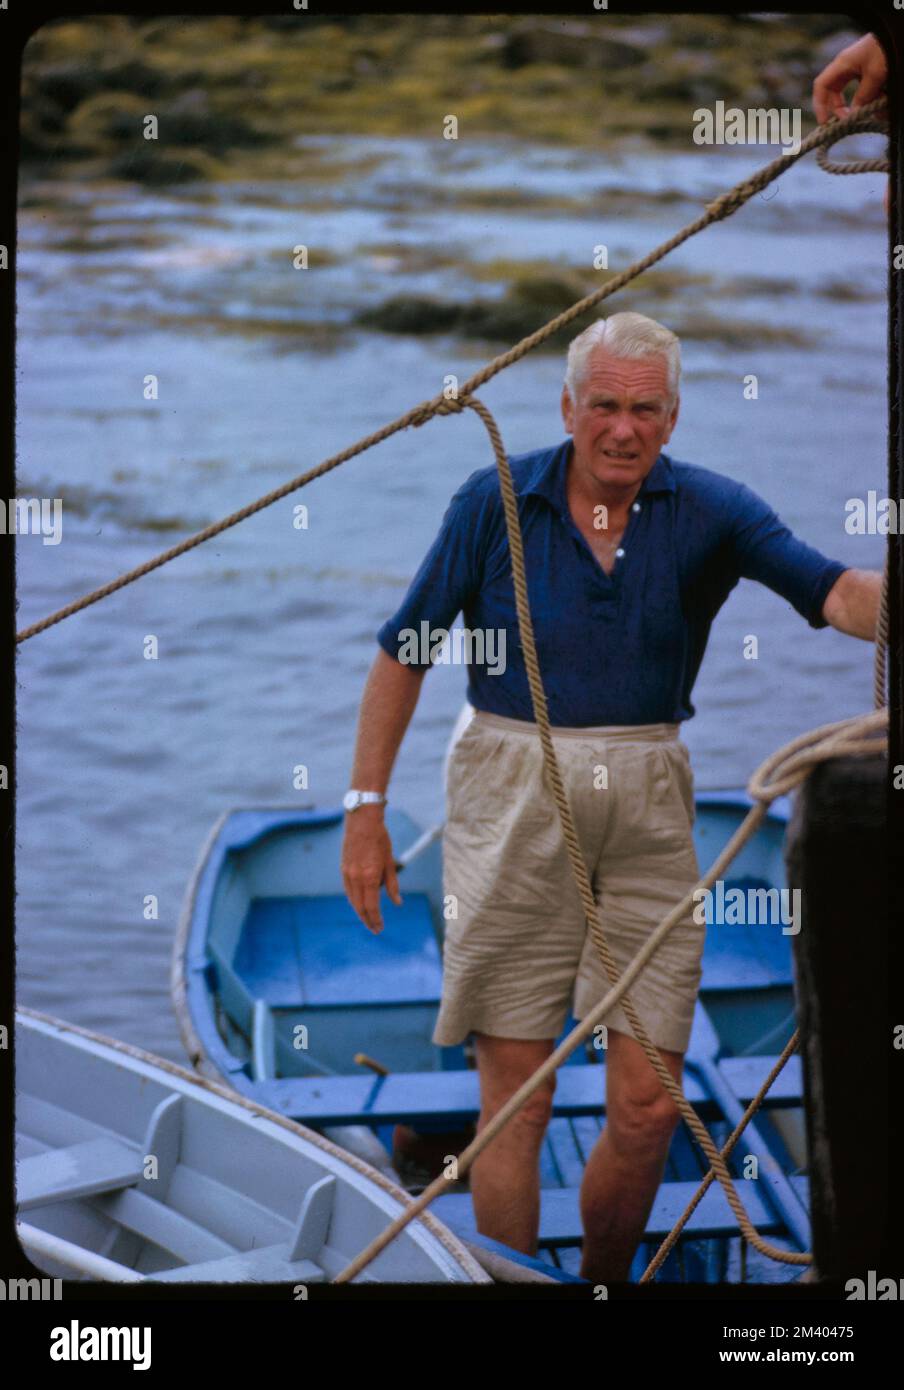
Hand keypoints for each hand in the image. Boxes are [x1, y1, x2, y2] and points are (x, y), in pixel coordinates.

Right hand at [341, 808, 401, 934]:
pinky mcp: (343, 868)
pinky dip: (354, 899)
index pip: (372, 906)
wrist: (362, 820)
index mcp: (370, 876)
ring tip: (368, 919)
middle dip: (367, 919)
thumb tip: (397, 903)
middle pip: (360, 906)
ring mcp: (347, 873)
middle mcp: (356, 877)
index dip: (376, 919)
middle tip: (375, 929)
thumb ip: (392, 884)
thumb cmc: (380, 839)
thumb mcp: (390, 861)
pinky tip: (360, 903)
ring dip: (360, 911)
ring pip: (352, 899)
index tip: (380, 928)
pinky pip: (348, 889)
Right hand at [813, 32, 886, 123]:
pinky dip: (871, 98)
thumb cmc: (885, 49)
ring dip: (861, 104)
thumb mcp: (875, 75)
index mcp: (842, 64)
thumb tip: (853, 114)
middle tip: (849, 120)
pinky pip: (865, 90)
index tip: (825, 122)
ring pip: (852, 93)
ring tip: (874, 110)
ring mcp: (857, 69)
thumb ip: (862, 96)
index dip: (820, 105)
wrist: (898, 34)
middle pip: (834, 93)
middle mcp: (846, 67)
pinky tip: (881, 101)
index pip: (821, 86)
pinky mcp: (868, 71)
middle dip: (840, 108)